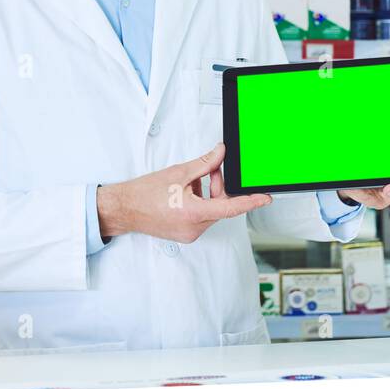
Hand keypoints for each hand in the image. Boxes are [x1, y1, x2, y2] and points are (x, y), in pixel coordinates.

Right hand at [96, 143, 271, 243]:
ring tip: (192, 180)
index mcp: (194, 213)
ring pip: (211, 212)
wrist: (124, 209)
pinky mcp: (184, 234)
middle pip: (220, 207)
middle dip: (219, 187)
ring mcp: (189, 234)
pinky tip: (187, 192)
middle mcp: (194, 228)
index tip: (265, 198)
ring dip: (208, 194)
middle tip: (211, 169)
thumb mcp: (179, 172)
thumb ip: (205, 164)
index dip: (251, 202)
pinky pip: (201, 217)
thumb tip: (221, 154)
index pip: (231, 208)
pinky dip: (200, 203)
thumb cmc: (144, 193)